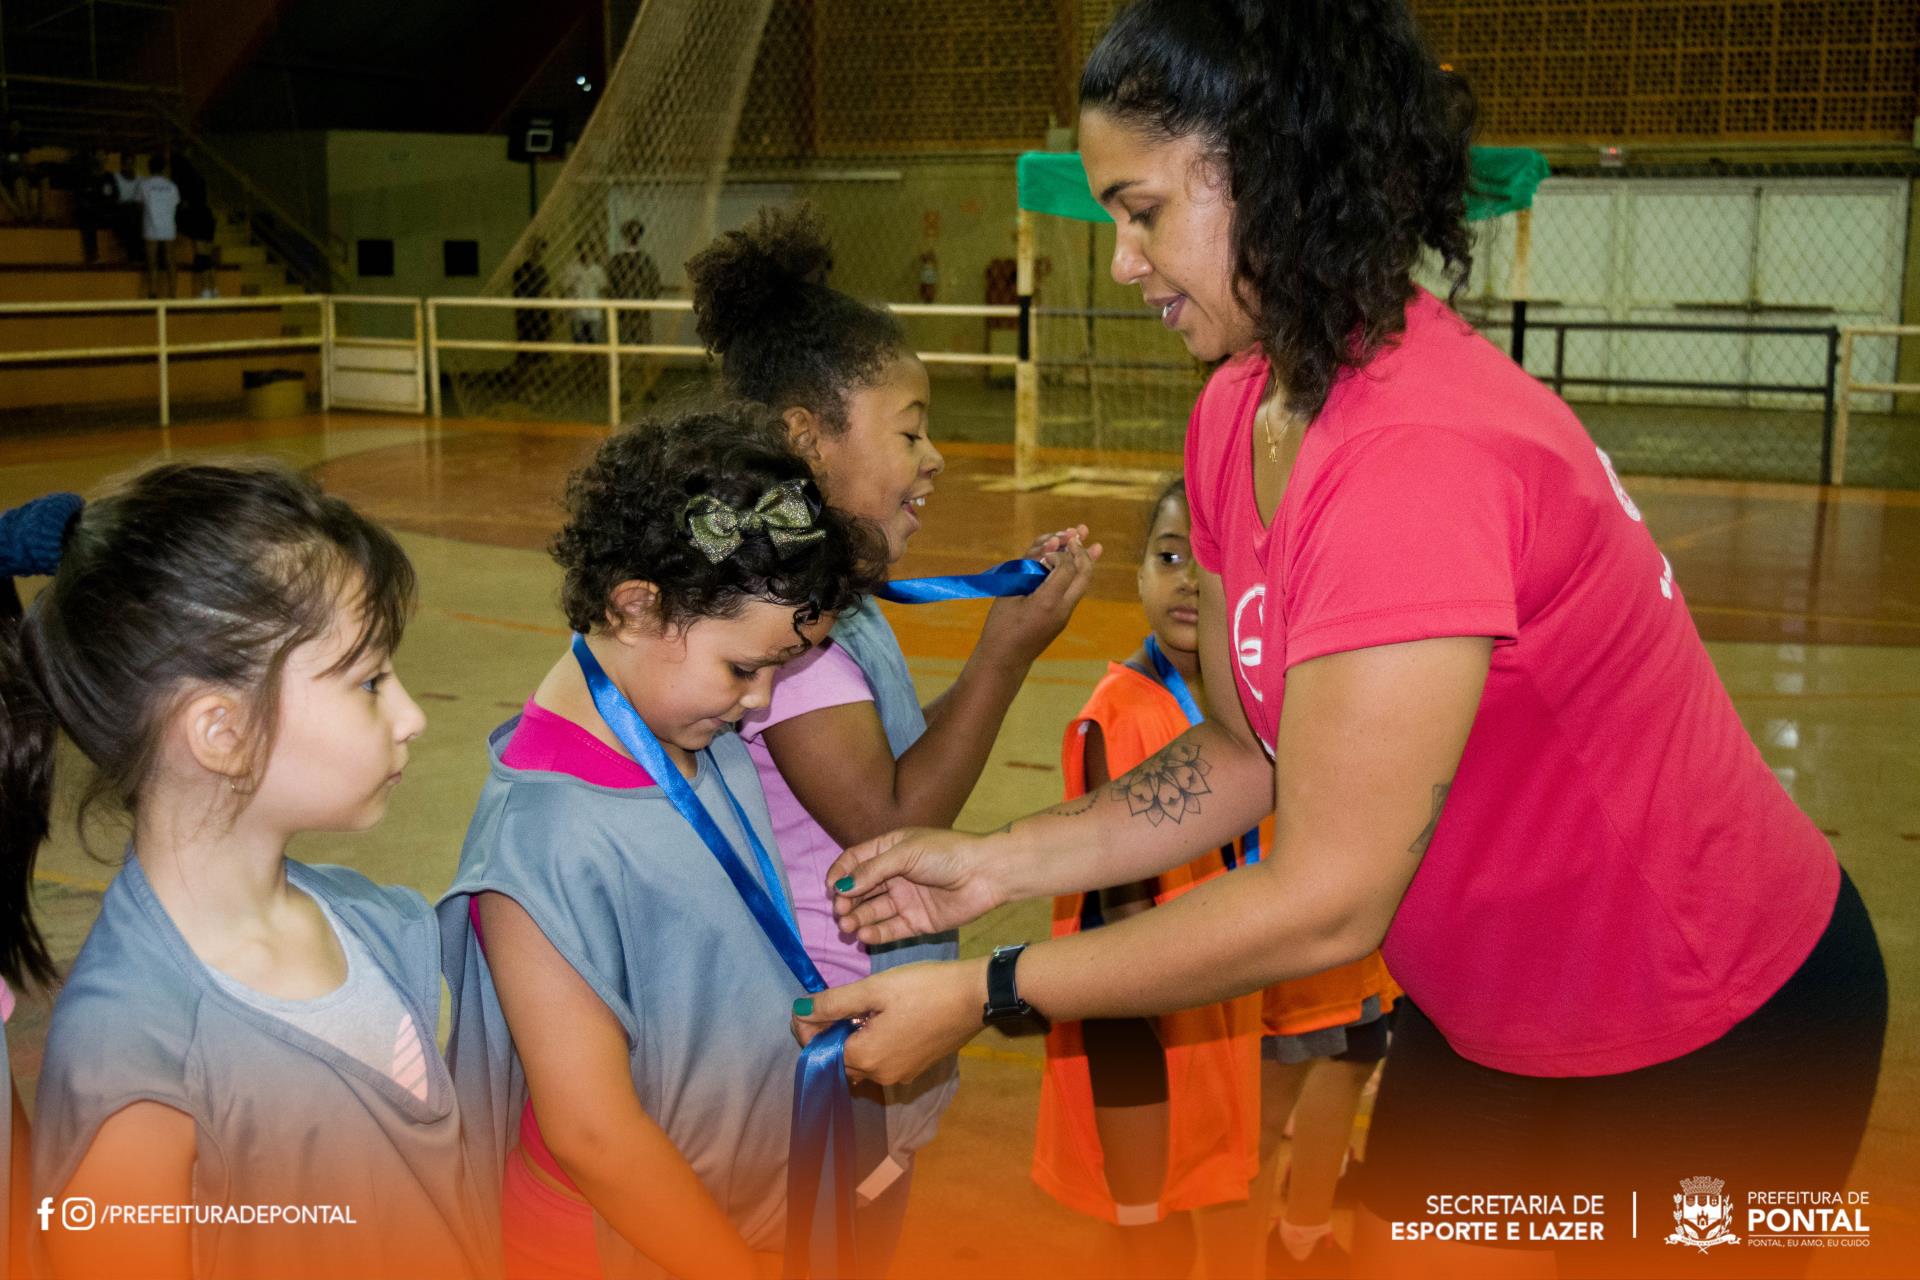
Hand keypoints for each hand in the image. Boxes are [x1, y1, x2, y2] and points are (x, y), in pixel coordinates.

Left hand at [792, 957, 988, 1085]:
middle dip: (830, 1035)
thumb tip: (798, 1011)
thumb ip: (833, 1003)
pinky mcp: (916, 1068)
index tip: (809, 1006)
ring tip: (862, 1009)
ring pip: (862, 1062)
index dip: (809, 1028)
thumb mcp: (874, 988)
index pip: (820, 1049)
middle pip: (839, 1059)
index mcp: (865, 1056)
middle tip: (835, 1004)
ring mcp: (900, 1075)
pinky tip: (884, 1019)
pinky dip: (875, 1044)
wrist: (974, 996)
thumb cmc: (923, 988)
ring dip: (853, 1040)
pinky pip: (883, 1061)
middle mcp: (880, 1075)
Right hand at [828, 827, 1006, 944]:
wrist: (986, 874)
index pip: (855, 861)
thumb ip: (873, 870)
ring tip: (847, 926)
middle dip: (847, 901)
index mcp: (890, 850)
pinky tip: (864, 934)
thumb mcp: (905, 853)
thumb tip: (841, 886)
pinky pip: (891, 929)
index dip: (840, 874)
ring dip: (857, 919)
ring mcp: (906, 899)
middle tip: (840, 912)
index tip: (831, 889)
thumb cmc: (947, 853)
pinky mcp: (917, 922)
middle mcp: (895, 875)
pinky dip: (875, 933)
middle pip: (860, 890)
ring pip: (873, 911)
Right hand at [979, 527, 1101, 664]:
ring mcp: (1064, 615)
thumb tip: (1044, 554)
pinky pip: (1074, 591)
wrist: (1005, 660)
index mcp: (1047, 602)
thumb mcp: (1008, 595)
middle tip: (1080, 530)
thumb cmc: (1000, 627)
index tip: (1044, 551)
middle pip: (1083, 574)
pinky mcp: (1061, 618)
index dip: (1058, 552)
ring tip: (1088, 539)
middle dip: (1082, 550)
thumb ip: (1027, 573)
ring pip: (1082, 583)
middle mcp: (1062, 609)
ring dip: (1084, 560)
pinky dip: (1076, 573)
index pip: (1066, 567)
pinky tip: (1080, 559)